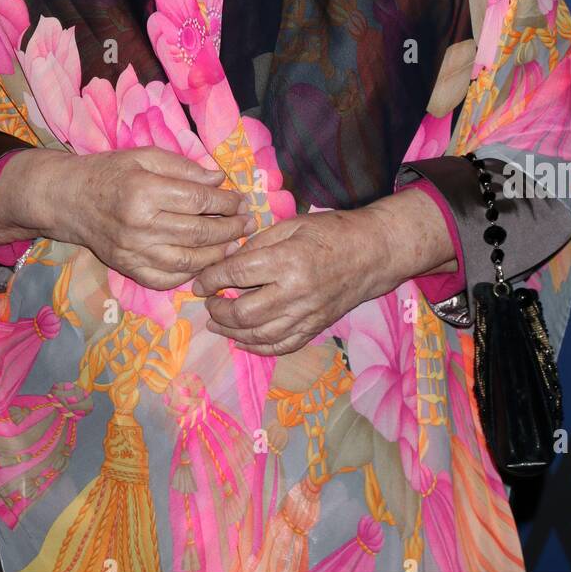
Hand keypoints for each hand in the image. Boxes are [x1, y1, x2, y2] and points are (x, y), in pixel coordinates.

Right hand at [0, 145, 254, 289]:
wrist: (69, 200)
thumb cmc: (110, 172)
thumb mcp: (145, 155)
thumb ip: (183, 167)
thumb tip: (219, 179)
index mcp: (144, 191)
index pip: (198, 199)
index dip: (226, 200)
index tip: (242, 199)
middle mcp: (139, 226)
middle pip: (198, 232)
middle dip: (230, 228)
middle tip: (248, 222)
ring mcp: (133, 252)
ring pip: (188, 261)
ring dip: (218, 254)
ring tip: (236, 244)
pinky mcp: (128, 269)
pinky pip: (167, 280)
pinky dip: (191, 274)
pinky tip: (206, 262)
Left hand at [191, 207, 390, 355]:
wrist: (373, 253)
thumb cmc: (331, 232)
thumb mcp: (291, 224)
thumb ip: (258, 244)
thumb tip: (227, 262)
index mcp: (287, 260)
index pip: (236, 275)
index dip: (210, 280)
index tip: (198, 282)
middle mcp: (295, 292)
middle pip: (243, 313)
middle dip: (217, 310)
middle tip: (208, 302)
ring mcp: (306, 315)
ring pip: (258, 335)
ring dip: (231, 332)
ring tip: (217, 323)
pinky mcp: (315, 328)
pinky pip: (280, 346)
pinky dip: (257, 347)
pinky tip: (242, 340)